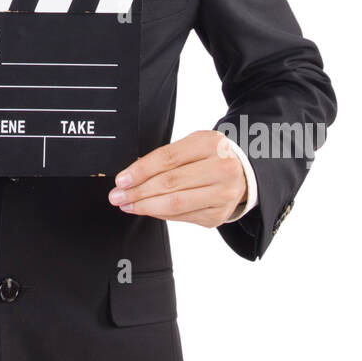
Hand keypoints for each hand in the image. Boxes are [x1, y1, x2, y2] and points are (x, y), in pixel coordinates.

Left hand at [107, 130, 247, 227]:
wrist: (244, 173)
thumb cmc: (211, 156)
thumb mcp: (193, 144)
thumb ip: (167, 157)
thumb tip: (132, 175)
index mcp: (211, 144)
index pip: (168, 158)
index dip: (141, 170)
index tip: (121, 180)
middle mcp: (221, 169)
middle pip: (170, 183)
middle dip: (138, 191)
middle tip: (117, 196)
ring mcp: (222, 195)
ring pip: (175, 204)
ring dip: (145, 206)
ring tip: (127, 204)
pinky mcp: (218, 215)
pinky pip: (182, 217)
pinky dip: (161, 214)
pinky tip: (148, 209)